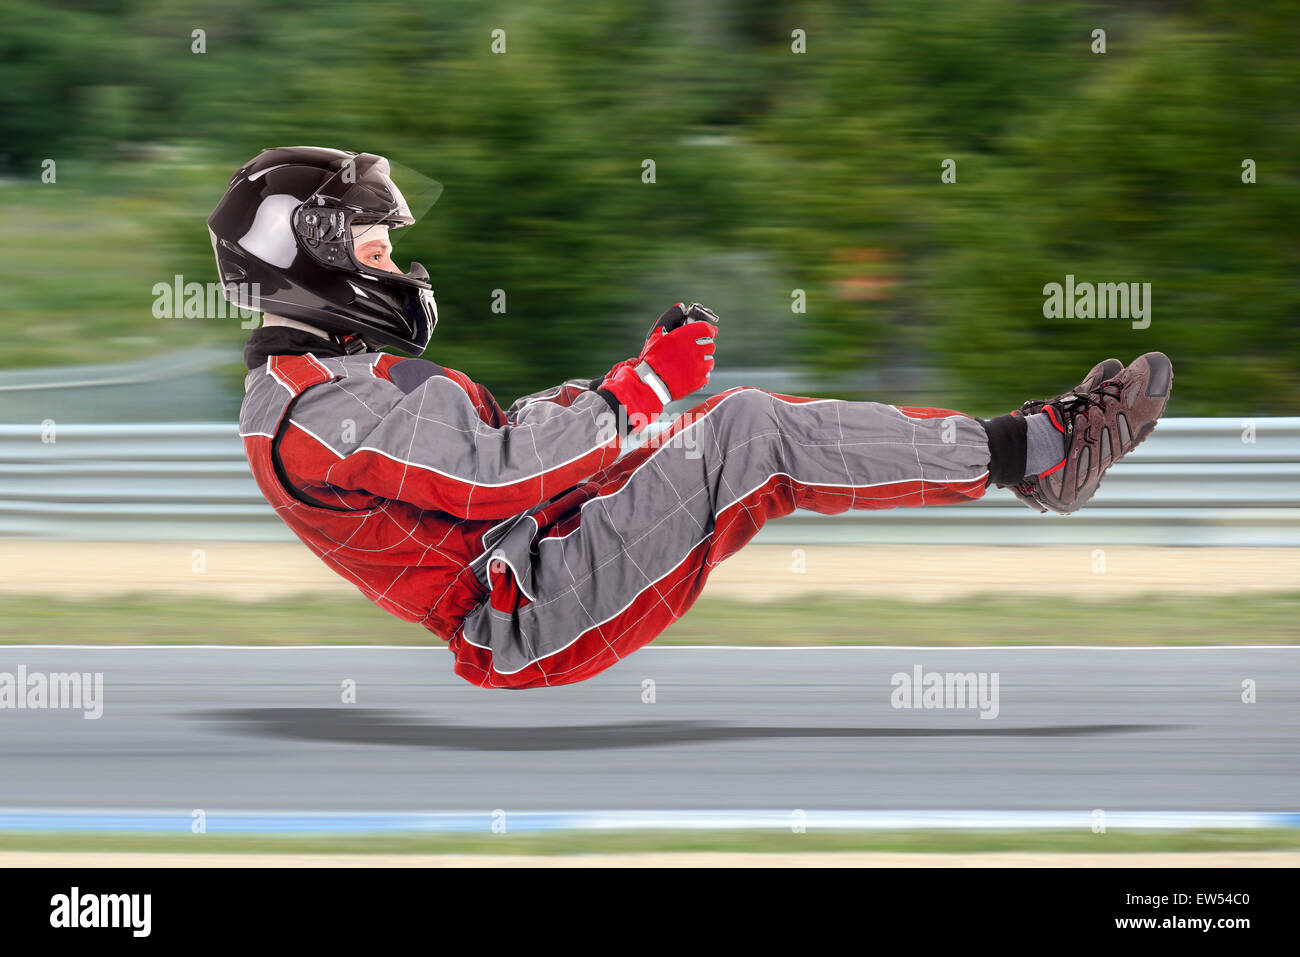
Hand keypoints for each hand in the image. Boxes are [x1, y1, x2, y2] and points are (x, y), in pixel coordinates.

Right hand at [595, 303, 718, 432]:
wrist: (650, 382)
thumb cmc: (652, 356)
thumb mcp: (657, 332)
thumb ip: (670, 317)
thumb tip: (681, 308)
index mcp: (689, 336)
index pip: (708, 329)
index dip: (708, 330)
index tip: (706, 332)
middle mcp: (698, 350)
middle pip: (710, 345)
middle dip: (704, 345)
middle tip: (693, 349)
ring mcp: (701, 366)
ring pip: (710, 360)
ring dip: (703, 360)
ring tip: (689, 363)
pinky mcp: (700, 380)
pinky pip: (706, 375)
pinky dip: (700, 374)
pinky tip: (689, 373)